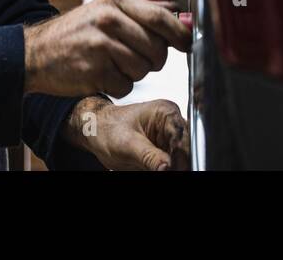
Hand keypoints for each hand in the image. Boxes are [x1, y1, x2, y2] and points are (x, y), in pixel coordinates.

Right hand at [24, 0, 190, 97]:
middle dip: (154, 58)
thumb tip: (184, 17)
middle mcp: (108, 20)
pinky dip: (119, 85)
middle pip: (156, 47)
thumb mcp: (109, 10)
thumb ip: (147, 12)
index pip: (161, 18)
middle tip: (137, 56)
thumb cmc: (78, 32)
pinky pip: (125, 86)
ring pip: (143, 69)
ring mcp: (99, 46)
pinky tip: (103, 74)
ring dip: (135, 73)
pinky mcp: (92, 72)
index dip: (180, 34)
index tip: (187, 44)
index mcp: (116, 1)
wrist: (36, 52)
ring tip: (115, 63)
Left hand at [65, 96, 189, 170]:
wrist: (96, 133)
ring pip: (182, 158)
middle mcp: (171, 124)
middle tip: (171, 171)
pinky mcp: (164, 152)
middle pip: (185, 148)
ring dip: (176, 166)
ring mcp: (169, 139)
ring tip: (157, 169)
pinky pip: (172, 164)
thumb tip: (167, 167)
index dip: (182, 155)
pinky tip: (157, 170)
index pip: (182, 136)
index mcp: (165, 112)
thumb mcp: (127, 144)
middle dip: (180, 163)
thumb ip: (149, 156)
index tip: (175, 169)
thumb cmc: (108, 129)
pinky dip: (168, 169)